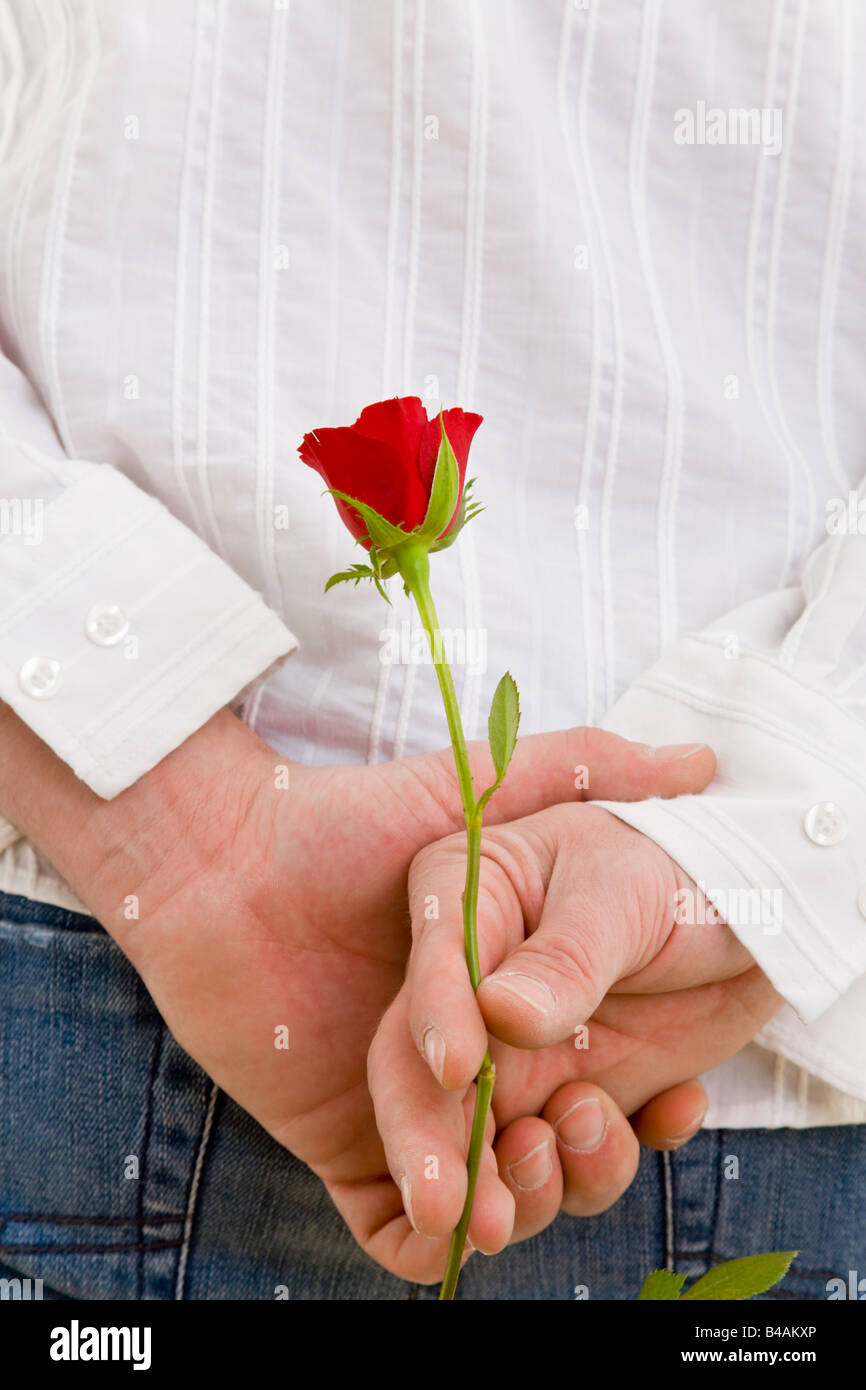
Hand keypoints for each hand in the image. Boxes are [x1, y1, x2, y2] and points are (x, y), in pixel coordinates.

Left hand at [0, 703, 715, 1280]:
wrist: (221, 858)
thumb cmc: (350, 819)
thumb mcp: (483, 785)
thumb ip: (584, 767)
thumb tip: (701, 765)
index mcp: (505, 999)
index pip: (595, 1075)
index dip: (644, 1102)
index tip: (674, 1095)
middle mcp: (465, 1064)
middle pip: (552, 1146)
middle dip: (589, 1160)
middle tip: (587, 1121)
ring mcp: (405, 1111)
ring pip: (490, 1196)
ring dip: (525, 1203)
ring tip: (532, 1156)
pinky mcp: (343, 1148)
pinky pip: (396, 1232)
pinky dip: (435, 1243)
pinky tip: (464, 1208)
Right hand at [369, 801, 783, 1252]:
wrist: (750, 906)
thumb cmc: (670, 867)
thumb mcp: (623, 893)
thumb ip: (566, 957)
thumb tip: (500, 1019)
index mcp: (464, 907)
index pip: (428, 972)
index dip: (431, 1025)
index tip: (458, 1071)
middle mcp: (472, 996)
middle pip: (423, 1085)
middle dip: (437, 1156)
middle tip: (461, 1215)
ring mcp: (519, 1059)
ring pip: (492, 1147)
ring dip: (531, 1175)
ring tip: (591, 1124)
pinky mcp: (575, 1101)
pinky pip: (576, 1165)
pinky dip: (613, 1163)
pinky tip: (675, 1106)